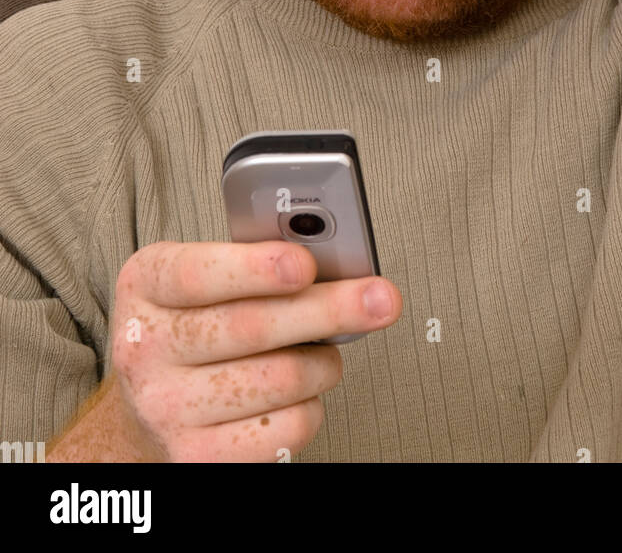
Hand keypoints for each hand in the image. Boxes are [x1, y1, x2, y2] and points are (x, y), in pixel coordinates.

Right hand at [110, 239, 401, 461]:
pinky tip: (300, 391)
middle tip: (381, 298)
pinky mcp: (198, 457)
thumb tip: (335, 260)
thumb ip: (257, 259)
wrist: (148, 405)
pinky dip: (312, 404)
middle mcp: (146, 348)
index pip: (199, 274)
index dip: (255, 268)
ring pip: (282, 378)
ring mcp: (168, 407)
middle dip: (329, 308)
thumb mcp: (205, 273)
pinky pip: (288, 426)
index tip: (306, 264)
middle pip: (253, 326)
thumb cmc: (194, 324)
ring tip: (324, 350)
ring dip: (324, 360)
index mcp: (147, 285)